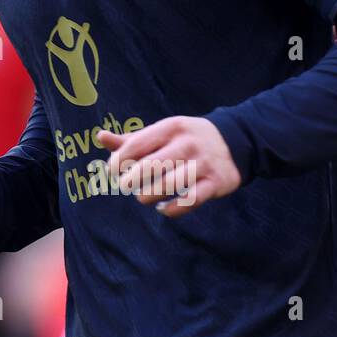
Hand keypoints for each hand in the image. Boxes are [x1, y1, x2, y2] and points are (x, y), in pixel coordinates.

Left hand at [94, 115, 241, 216]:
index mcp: (170, 128)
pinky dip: (171, 209)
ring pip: (168, 185)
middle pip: (151, 166)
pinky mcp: (216, 183)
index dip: (119, 161)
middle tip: (123, 186)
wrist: (237, 141)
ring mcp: (203, 164)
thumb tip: (100, 137)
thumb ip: (132, 139)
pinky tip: (162, 208)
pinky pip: (189, 201)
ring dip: (148, 196)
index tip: (112, 171)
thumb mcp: (162, 132)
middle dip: (131, 180)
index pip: (137, 144)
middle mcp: (187, 144)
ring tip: (143, 198)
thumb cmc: (186, 139)